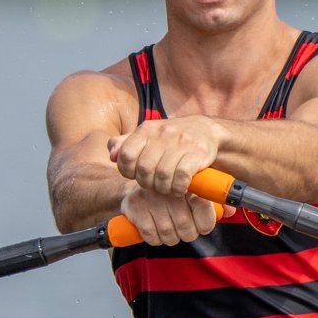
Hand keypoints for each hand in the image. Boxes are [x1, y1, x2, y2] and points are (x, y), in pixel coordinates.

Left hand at [107, 116, 221, 197]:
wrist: (206, 131)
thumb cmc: (171, 138)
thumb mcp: (147, 136)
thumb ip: (125, 144)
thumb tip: (111, 155)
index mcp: (146, 129)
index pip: (126, 155)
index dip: (127, 171)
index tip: (136, 176)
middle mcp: (163, 133)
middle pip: (144, 169)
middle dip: (147, 183)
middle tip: (154, 185)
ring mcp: (181, 142)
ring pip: (162, 175)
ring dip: (163, 188)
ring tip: (167, 188)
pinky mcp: (197, 153)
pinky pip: (181, 177)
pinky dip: (178, 187)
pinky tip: (179, 188)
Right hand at [117, 184, 219, 245]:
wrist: (137, 187)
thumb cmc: (172, 194)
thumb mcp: (194, 192)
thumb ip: (215, 202)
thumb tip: (231, 211)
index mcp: (186, 182)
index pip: (203, 209)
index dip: (205, 224)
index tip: (201, 226)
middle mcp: (169, 189)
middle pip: (186, 227)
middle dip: (188, 234)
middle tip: (185, 231)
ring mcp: (150, 198)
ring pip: (169, 235)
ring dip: (171, 238)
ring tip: (170, 230)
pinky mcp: (135, 208)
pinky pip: (152, 236)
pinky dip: (156, 239)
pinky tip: (156, 232)